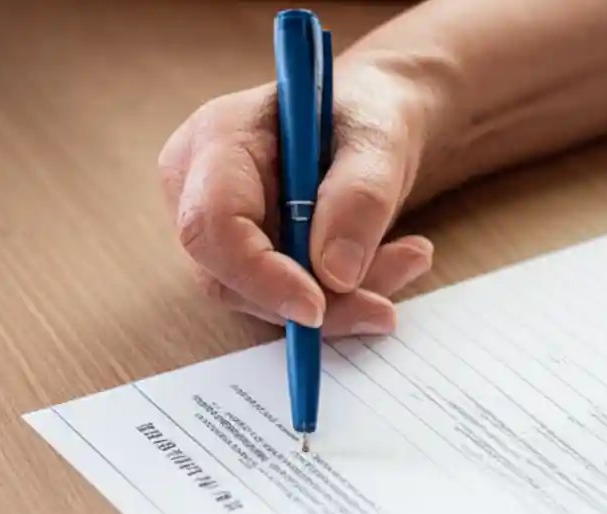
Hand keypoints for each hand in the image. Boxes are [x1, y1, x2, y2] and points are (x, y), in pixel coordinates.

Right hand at [157, 57, 451, 334]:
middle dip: (314, 299)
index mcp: (216, 139)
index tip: (318, 308)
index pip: (212, 224)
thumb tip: (335, 274)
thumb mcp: (380, 140)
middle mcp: (197, 188)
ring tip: (410, 258)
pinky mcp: (242, 259)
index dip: (259, 275)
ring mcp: (214, 228)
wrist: (371, 122)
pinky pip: (282, 302)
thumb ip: (361, 197)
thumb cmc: (367, 113)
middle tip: (386, 305)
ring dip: (341, 300)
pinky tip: (392, 263)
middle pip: (228, 277)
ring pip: (260, 301)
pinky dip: (342, 298)